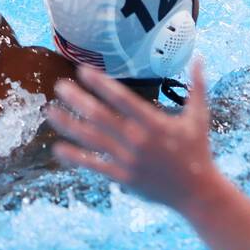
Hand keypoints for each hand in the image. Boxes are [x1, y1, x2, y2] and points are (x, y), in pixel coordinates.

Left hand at [48, 61, 220, 216]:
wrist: (197, 192)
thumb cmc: (198, 150)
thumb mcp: (200, 116)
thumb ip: (197, 85)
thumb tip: (199, 57)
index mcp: (155, 123)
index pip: (122, 99)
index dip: (101, 84)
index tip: (82, 70)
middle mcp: (138, 140)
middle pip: (101, 117)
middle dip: (78, 100)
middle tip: (59, 86)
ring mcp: (128, 160)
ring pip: (92, 140)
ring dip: (69, 125)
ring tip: (50, 111)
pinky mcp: (123, 177)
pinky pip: (95, 165)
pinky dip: (75, 156)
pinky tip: (57, 147)